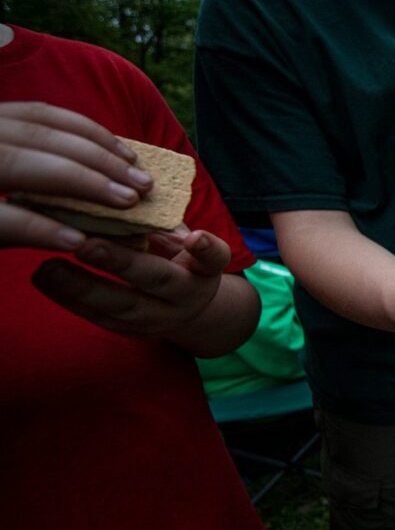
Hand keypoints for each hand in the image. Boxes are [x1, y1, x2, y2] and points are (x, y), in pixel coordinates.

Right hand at [0, 102, 151, 249]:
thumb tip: (110, 186)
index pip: (39, 117)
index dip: (89, 133)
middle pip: (38, 137)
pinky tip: (76, 242)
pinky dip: (37, 228)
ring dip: (80, 183)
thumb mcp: (7, 181)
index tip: (132, 155)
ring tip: (126, 202)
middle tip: (144, 185)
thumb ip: (43, 179)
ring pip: (18, 164)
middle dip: (98, 159)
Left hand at [31, 226, 228, 340]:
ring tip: (48, 268)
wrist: (189, 309)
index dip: (206, 248)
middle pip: (158, 280)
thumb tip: (117, 198)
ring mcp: (161, 318)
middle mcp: (187, 296)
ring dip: (82, 287)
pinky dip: (70, 300)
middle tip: (85, 245)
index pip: (214, 258)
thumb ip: (159, 226)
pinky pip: (100, 318)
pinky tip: (44, 280)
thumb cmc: (180, 259)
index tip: (194, 238)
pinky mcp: (133, 331)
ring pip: (123, 306)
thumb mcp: (181, 241)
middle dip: (120, 263)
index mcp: (205, 269)